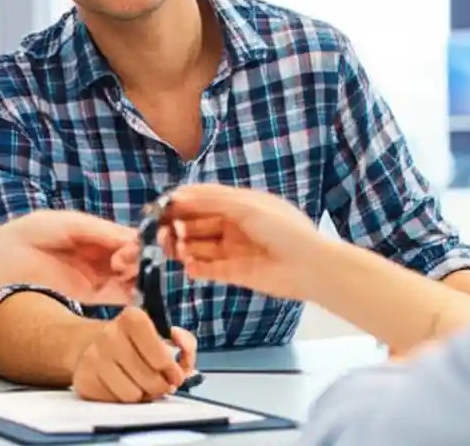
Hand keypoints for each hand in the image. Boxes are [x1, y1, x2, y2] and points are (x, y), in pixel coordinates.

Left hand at [0, 211, 138, 304]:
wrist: (12, 254)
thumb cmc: (40, 230)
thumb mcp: (75, 224)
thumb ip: (105, 232)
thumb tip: (137, 240)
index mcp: (103, 235)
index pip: (133, 240)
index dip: (139, 244)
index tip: (130, 249)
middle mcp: (106, 256)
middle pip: (137, 260)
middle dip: (137, 261)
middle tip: (121, 262)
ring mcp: (100, 276)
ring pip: (132, 279)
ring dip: (136, 277)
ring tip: (119, 271)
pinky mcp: (93, 295)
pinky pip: (119, 296)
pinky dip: (131, 294)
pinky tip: (130, 290)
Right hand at [72, 308, 195, 403]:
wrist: (90, 345)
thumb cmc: (134, 344)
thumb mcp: (163, 337)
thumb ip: (185, 343)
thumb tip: (180, 340)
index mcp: (133, 319)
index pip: (160, 355)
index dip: (171, 369)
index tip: (173, 373)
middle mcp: (109, 335)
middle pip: (150, 380)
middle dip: (159, 386)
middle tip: (158, 382)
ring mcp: (93, 357)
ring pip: (132, 395)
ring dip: (140, 395)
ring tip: (138, 384)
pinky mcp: (83, 379)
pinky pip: (113, 403)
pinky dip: (121, 399)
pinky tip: (119, 386)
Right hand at [159, 184, 320, 300]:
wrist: (309, 266)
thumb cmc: (282, 228)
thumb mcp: (246, 205)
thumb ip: (211, 200)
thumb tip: (178, 195)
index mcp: (240, 204)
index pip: (204, 200)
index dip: (182, 202)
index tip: (160, 207)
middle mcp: (234, 225)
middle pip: (198, 224)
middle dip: (178, 226)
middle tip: (160, 232)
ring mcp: (234, 250)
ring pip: (200, 247)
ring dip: (184, 247)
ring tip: (173, 248)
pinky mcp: (235, 273)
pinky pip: (209, 269)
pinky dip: (196, 268)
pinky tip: (188, 266)